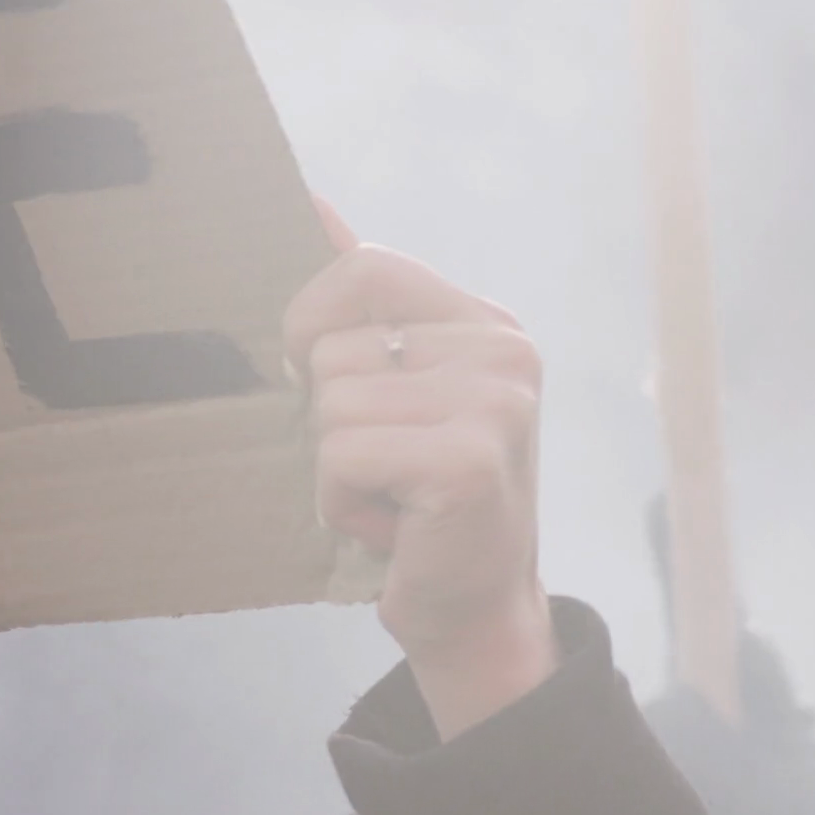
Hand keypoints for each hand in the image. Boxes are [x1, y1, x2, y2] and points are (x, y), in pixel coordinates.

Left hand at [286, 199, 556, 739]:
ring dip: (336, 470)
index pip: (364, 268)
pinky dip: (345, 504)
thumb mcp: (394, 388)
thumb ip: (363, 299)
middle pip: (332, 346)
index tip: (332, 387)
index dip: (313, 325)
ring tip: (394, 499)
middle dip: (330, 422)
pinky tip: (397, 527)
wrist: (475, 613)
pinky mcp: (469, 459)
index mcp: (487, 323)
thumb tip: (310, 200)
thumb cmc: (421, 501)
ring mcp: (496, 402)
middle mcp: (505, 351)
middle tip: (388, 469)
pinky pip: (340, 456)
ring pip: (330, 406)